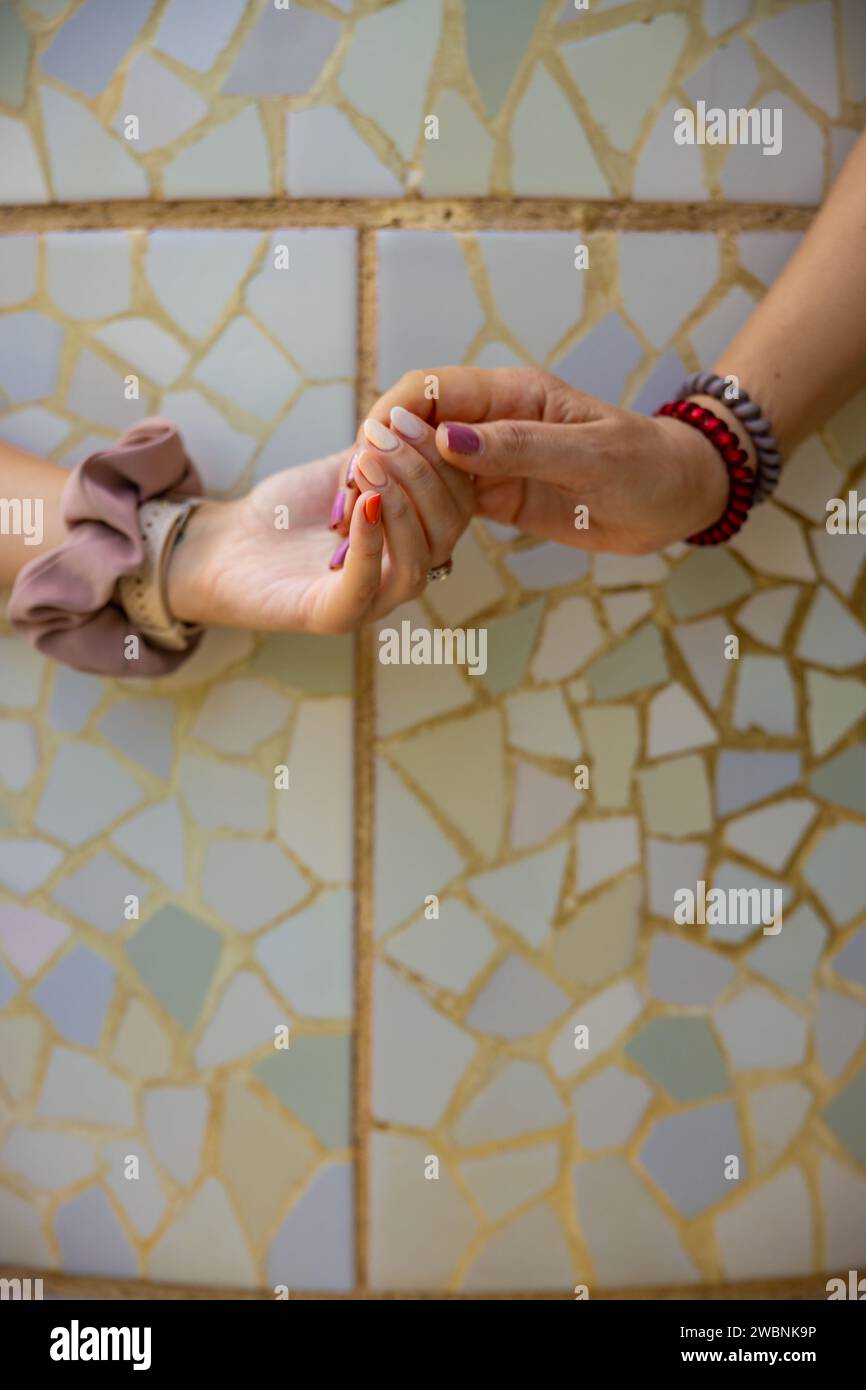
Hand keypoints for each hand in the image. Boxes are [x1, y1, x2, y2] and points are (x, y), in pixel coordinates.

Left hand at [166, 429, 473, 635]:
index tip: (406, 418)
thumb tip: (418, 413)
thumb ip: (386, 453)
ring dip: (401, 504)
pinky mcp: (333, 617)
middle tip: (384, 438)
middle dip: (422, 475)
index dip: (440, 459)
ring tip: (369, 464)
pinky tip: (363, 503)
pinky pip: (366, 586)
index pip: (457, 503)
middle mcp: (402, 573)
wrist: (225, 545)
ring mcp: (372, 600)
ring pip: (418, 562)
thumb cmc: (287, 512)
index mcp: (415, 538)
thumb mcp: (345, 471)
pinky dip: (371, 541)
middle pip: (446, 531)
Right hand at [367, 368, 731, 554]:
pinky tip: (403, 537)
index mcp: (511, 393)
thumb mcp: (588, 456)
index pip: (429, 389)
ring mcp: (491, 461)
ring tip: (368, 523)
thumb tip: (448, 440)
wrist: (676, 500)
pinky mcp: (496, 497)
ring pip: (423, 467)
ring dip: (396, 489)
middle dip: (382, 456)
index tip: (369, 453)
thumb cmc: (645, 466)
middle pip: (414, 428)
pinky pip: (446, 501)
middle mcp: (492, 422)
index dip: (392, 415)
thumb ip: (518, 448)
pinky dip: (422, 515)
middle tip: (358, 499)